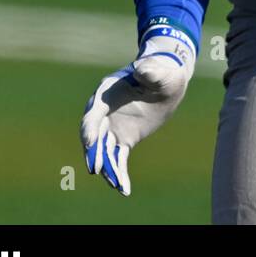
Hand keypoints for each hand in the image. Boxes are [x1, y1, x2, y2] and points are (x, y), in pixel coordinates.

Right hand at [80, 25, 196, 195]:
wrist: (166, 83)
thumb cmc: (161, 74)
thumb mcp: (159, 72)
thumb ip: (150, 71)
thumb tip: (141, 68)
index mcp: (107, 92)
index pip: (93, 112)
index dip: (90, 127)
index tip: (90, 141)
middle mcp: (104, 111)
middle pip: (94, 135)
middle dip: (93, 152)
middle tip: (95, 168)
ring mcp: (112, 126)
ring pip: (103, 150)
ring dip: (106, 167)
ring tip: (115, 183)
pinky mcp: (123, 139)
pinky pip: (117, 158)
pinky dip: (118, 172)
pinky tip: (123, 188)